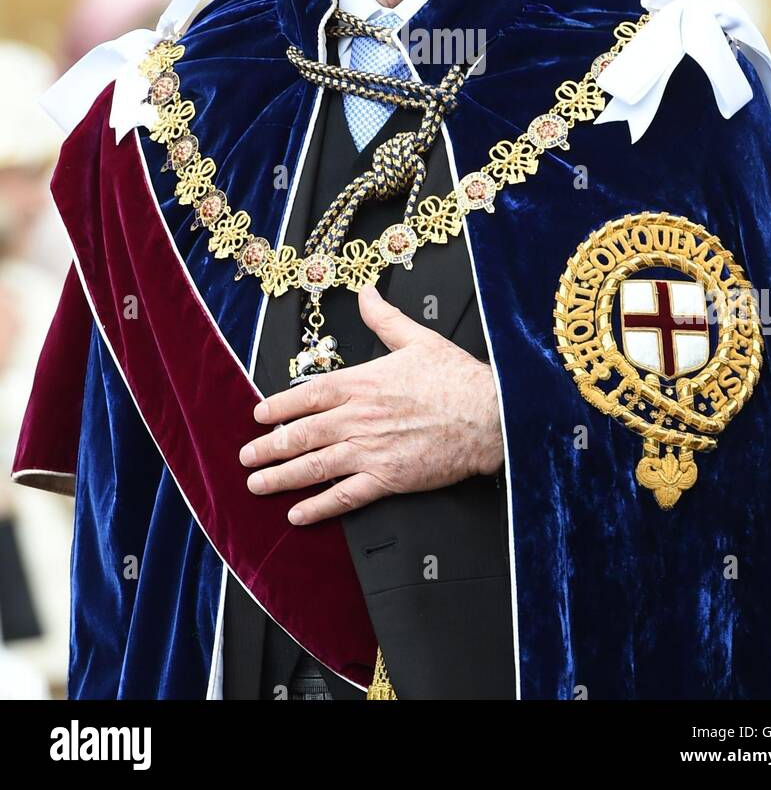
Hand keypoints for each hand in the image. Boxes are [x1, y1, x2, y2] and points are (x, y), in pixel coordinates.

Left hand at [239, 283, 503, 524]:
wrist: (489, 415)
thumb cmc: (457, 380)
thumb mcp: (417, 339)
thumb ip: (384, 318)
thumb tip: (366, 293)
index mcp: (364, 383)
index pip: (308, 395)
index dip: (279, 407)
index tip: (259, 415)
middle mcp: (360, 417)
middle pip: (303, 433)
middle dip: (269, 447)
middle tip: (246, 456)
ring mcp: (371, 450)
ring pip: (314, 465)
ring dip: (281, 476)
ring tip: (257, 484)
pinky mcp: (388, 478)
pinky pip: (344, 496)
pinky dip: (318, 506)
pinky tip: (298, 513)